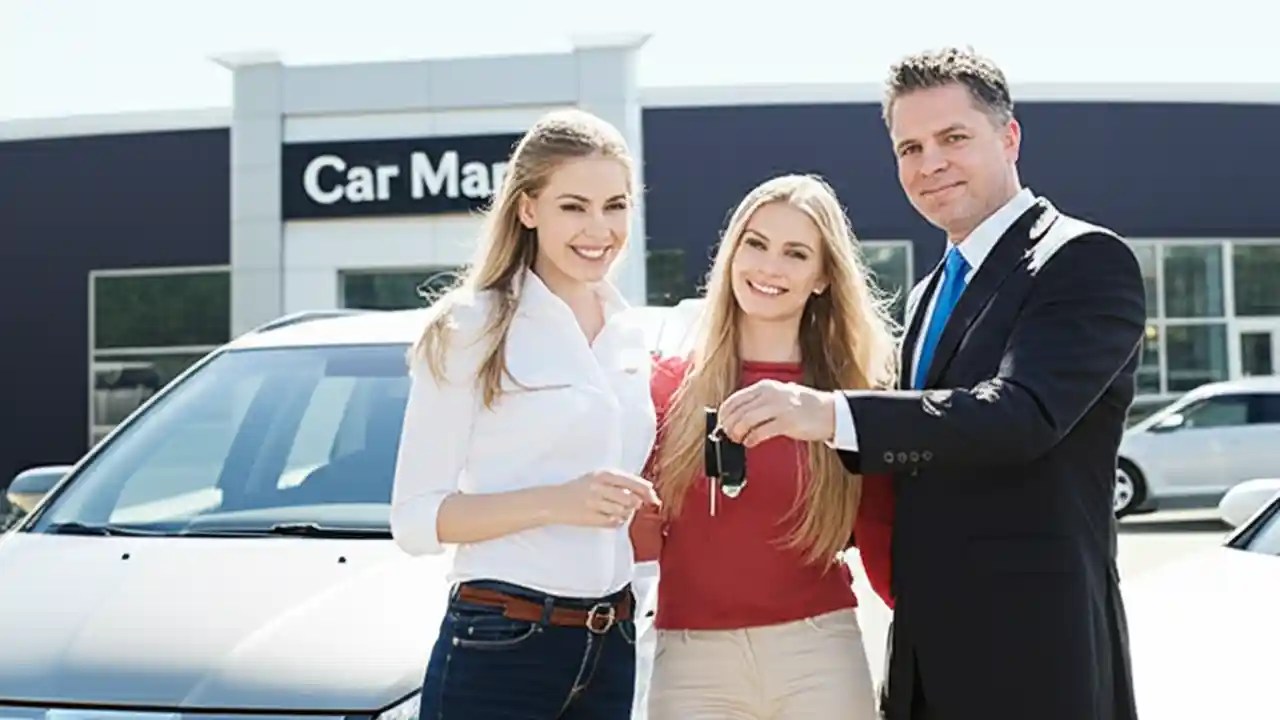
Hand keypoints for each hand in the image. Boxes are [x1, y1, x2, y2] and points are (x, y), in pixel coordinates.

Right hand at [545, 470, 660, 527]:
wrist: (553, 501)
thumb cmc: (579, 489)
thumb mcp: (598, 478)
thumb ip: (621, 483)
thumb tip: (647, 492)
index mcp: (604, 474)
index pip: (633, 482)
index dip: (647, 492)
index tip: (654, 499)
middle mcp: (600, 487)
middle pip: (631, 500)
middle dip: (635, 505)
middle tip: (630, 506)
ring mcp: (595, 503)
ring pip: (624, 512)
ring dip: (624, 514)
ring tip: (613, 509)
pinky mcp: (591, 517)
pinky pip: (614, 522)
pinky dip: (616, 522)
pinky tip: (608, 517)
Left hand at [718, 379, 835, 446]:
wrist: (829, 412)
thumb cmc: (803, 406)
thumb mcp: (778, 396)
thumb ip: (759, 402)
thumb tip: (736, 416)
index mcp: (765, 387)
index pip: (735, 400)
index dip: (724, 414)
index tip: (721, 424)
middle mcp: (770, 394)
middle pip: (738, 412)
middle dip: (728, 426)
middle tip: (728, 436)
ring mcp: (779, 407)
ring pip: (746, 421)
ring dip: (738, 434)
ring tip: (738, 440)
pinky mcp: (787, 422)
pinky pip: (760, 432)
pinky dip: (751, 439)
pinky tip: (750, 443)